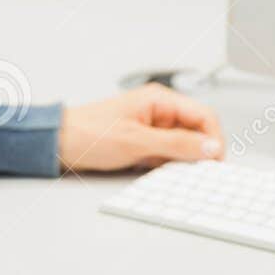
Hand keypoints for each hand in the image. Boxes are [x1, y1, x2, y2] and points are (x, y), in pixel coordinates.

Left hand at [58, 83, 224, 172]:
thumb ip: (175, 144)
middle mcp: (159, 111)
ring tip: (177, 174)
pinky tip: (161, 173)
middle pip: (197, 131)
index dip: (215, 139)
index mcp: (160, 100)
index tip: (216, 162)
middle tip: (202, 173)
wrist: (59, 144)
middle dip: (201, 152)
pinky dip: (169, 166)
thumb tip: (209, 147)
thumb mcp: (136, 141)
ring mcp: (153, 128)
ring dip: (184, 161)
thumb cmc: (89, 133)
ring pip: (184, 145)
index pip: (203, 115)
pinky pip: (168, 155)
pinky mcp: (145, 144)